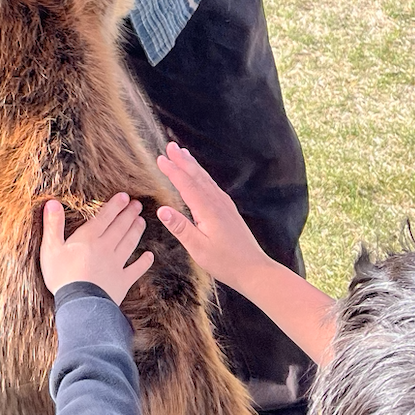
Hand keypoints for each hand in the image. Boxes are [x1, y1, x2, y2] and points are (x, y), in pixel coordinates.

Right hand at [40, 193, 154, 304]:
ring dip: (136, 231)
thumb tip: (52, 202)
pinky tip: (149, 256)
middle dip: (129, 214)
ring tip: (142, 222)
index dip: (115, 206)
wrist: (80, 304)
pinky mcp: (122, 281)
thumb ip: (53, 224)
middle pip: (120, 227)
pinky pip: (136, 270)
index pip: (104, 217)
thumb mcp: (51, 249)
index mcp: (88, 238)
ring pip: (129, 244)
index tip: (125, 197)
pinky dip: (144, 263)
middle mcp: (105, 247)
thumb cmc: (62, 276)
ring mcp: (116, 264)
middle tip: (138, 205)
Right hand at [154, 143, 268, 285]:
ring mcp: (225, 205)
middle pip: (197, 175)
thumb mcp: (198, 248)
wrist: (254, 269)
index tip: (160, 158)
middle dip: (183, 160)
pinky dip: (202, 176)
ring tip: (183, 154)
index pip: (186, 184)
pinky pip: (212, 186)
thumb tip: (162, 209)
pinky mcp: (229, 210)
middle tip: (170, 146)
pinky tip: (200, 177)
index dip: (172, 170)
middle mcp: (217, 202)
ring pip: (206, 179)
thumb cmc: (225, 262)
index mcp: (207, 210)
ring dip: (193, 165)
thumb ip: (180, 227)